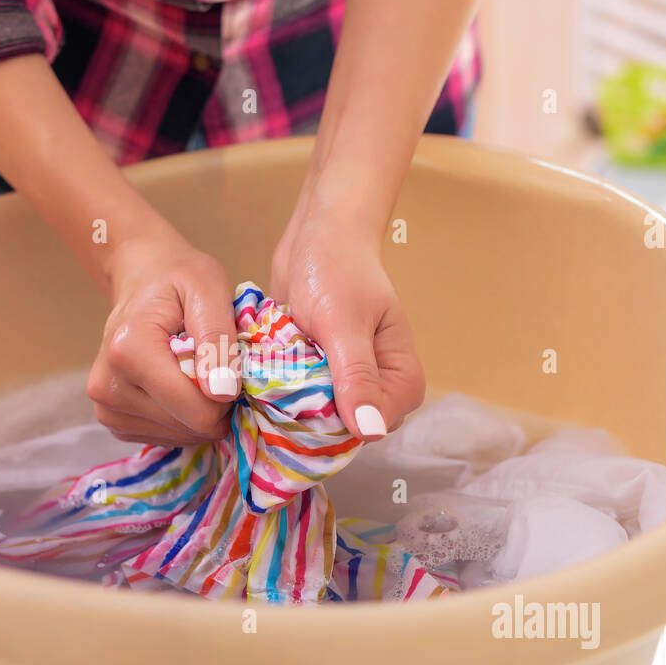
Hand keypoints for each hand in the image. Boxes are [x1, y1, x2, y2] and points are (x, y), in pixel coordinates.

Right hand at [89, 232, 240, 445]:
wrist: (143, 279)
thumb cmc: (179, 278)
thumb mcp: (208, 289)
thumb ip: (218, 338)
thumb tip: (222, 393)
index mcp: (129, 350)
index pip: (197, 410)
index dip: (227, 394)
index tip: (228, 364)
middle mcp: (107, 385)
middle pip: (189, 426)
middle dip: (214, 402)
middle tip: (214, 365)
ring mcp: (105, 406)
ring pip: (180, 436)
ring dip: (199, 410)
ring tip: (193, 370)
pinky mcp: (112, 419)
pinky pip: (164, 437)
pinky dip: (182, 418)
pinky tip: (178, 384)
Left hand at [270, 202, 424, 441]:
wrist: (317, 233)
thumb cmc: (337, 268)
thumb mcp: (344, 323)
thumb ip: (357, 375)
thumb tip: (370, 430)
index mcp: (400, 377)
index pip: (372, 427)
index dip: (338, 423)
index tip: (302, 403)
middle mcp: (377, 384)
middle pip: (344, 428)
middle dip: (310, 414)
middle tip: (280, 384)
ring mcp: (345, 380)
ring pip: (318, 416)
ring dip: (292, 402)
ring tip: (271, 374)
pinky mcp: (318, 373)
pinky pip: (300, 399)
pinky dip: (282, 389)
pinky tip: (265, 372)